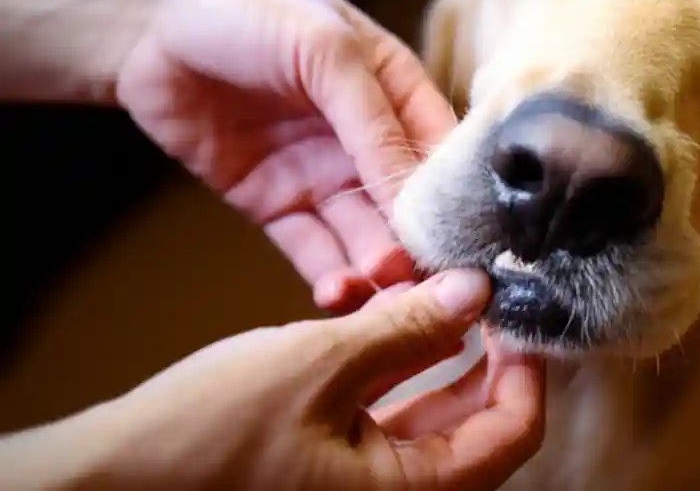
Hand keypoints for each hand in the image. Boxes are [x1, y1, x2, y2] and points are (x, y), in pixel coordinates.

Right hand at [0, 270, 544, 489]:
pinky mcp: (331, 471)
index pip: (512, 434)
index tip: (514, 309)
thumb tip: (476, 293)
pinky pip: (390, 423)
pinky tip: (391, 321)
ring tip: (439, 295)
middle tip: (482, 293)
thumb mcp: (319, 365)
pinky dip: (399, 374)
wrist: (109, 481)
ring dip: (442, 359)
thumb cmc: (206, 435)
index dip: (525, 367)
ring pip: (434, 421)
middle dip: (486, 356)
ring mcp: (362, 488)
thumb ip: (407, 330)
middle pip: (480, 427)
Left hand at [114, 0, 456, 312]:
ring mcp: (320, 171)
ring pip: (362, 233)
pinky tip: (339, 295)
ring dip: (376, 267)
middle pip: (405, 203)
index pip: (440, 150)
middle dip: (417, 244)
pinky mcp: (275, 202)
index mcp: (395, 88)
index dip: (456, 195)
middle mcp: (365, 136)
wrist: (145, 23)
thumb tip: (417, 193)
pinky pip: (311, 247)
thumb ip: (375, 123)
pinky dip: (328, 275)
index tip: (470, 240)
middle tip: (426, 286)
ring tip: (381, 293)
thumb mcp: (328, 52)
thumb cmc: (249, 10)